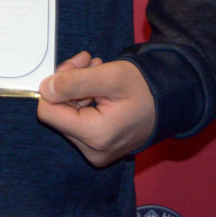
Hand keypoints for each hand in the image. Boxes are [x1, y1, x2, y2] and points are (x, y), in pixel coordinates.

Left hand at [36, 52, 155, 166]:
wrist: (171, 102)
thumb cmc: (146, 88)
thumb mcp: (110, 76)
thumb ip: (74, 82)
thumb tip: (44, 89)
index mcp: (96, 135)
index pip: (48, 111)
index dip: (57, 84)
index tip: (76, 66)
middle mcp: (93, 150)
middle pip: (57, 111)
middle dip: (68, 83)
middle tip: (89, 63)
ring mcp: (96, 152)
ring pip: (66, 114)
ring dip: (76, 87)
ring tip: (97, 72)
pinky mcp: (98, 148)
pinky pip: (78, 121)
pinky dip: (84, 99)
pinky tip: (99, 87)